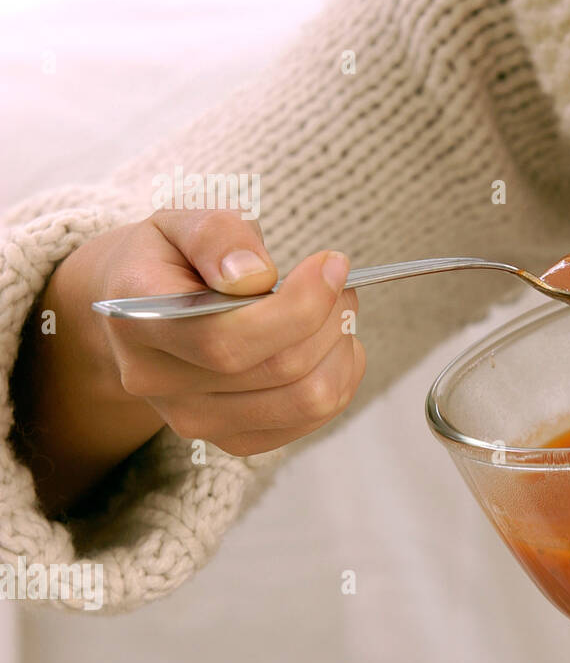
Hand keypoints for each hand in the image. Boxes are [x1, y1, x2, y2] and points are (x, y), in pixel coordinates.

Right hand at [16, 207, 366, 517]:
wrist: (136, 311)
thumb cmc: (166, 260)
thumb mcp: (179, 223)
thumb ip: (215, 237)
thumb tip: (253, 275)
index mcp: (140, 322)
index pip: (228, 340)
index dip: (299, 306)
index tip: (332, 264)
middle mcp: (159, 382)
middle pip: (280, 369)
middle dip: (329, 317)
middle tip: (338, 281)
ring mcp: (195, 420)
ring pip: (307, 399)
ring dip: (340, 348)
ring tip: (336, 310)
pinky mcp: (233, 439)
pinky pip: (313, 418)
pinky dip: (339, 376)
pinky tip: (327, 344)